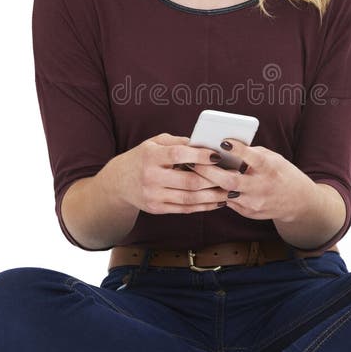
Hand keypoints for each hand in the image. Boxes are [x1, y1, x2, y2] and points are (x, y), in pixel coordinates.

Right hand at [116, 132, 230, 214]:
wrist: (118, 182)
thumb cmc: (142, 158)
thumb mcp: (154, 143)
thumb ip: (178, 142)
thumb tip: (205, 143)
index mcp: (151, 156)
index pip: (178, 155)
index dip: (199, 155)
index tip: (218, 155)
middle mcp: (151, 177)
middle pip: (188, 181)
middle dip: (214, 180)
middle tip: (232, 177)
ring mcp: (153, 195)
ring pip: (189, 198)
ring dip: (213, 197)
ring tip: (229, 192)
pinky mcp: (156, 208)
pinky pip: (184, 209)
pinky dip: (203, 207)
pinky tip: (216, 202)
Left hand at [190, 137, 314, 222]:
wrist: (297, 201)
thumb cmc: (281, 173)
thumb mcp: (273, 158)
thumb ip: (252, 153)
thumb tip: (225, 147)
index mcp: (270, 168)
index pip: (252, 158)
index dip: (237, 150)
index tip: (223, 141)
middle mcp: (262, 187)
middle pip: (230, 181)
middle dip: (209, 171)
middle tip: (194, 161)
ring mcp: (255, 202)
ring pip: (225, 194)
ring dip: (208, 184)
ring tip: (194, 173)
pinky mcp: (249, 212)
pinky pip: (228, 202)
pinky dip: (217, 192)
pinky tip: (206, 185)